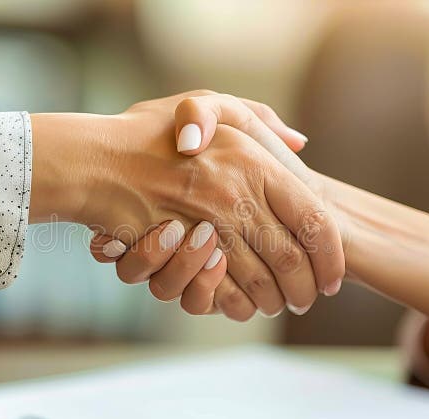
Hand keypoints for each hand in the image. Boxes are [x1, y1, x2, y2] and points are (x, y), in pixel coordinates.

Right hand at [83, 91, 345, 319]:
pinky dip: (231, 303)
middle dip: (304, 289)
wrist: (95, 160)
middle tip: (304, 300)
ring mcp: (203, 225)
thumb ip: (258, 120)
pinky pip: (216, 293)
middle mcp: (233, 194)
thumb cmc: (151, 132)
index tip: (333, 278)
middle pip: (291, 259)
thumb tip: (300, 144)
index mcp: (252, 161)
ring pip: (258, 282)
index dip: (332, 257)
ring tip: (276, 303)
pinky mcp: (177, 256)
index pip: (316, 219)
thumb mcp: (208, 105)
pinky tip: (238, 302)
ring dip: (271, 300)